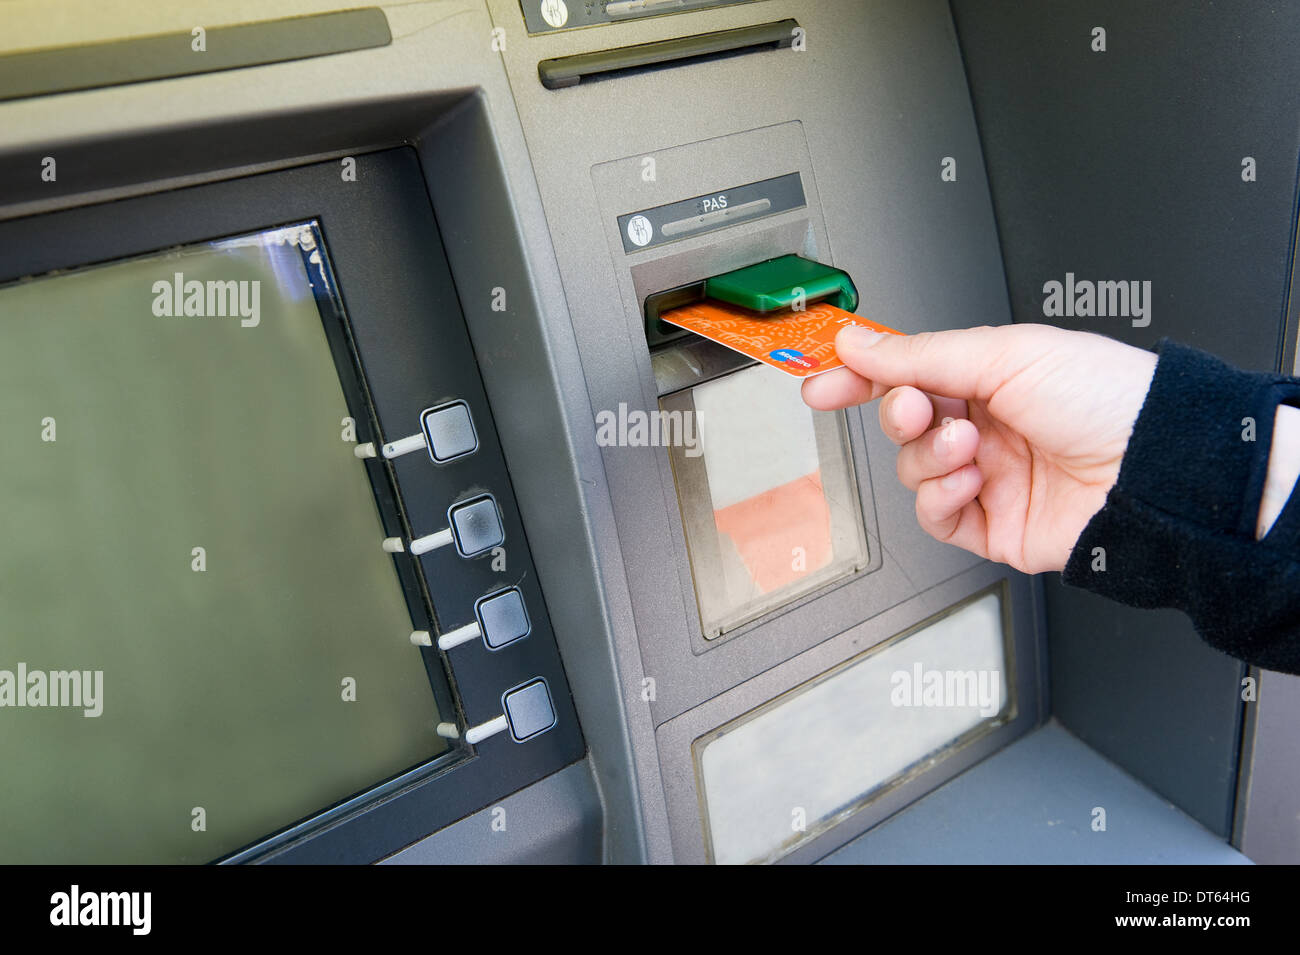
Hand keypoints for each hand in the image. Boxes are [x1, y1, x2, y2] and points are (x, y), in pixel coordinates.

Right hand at [802, 323, 1157, 572]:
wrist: (1153, 467)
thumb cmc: (1106, 398)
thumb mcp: (1004, 354)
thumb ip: (919, 353)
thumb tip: (857, 342)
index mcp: (990, 376)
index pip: (907, 374)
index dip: (859, 377)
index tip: (821, 380)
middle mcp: (986, 426)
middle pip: (903, 424)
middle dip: (901, 415)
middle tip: (918, 409)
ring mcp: (989, 478)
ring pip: (913, 472)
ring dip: (930, 457)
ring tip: (970, 448)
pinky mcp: (993, 526)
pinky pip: (936, 518)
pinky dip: (940, 499)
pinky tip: (968, 482)